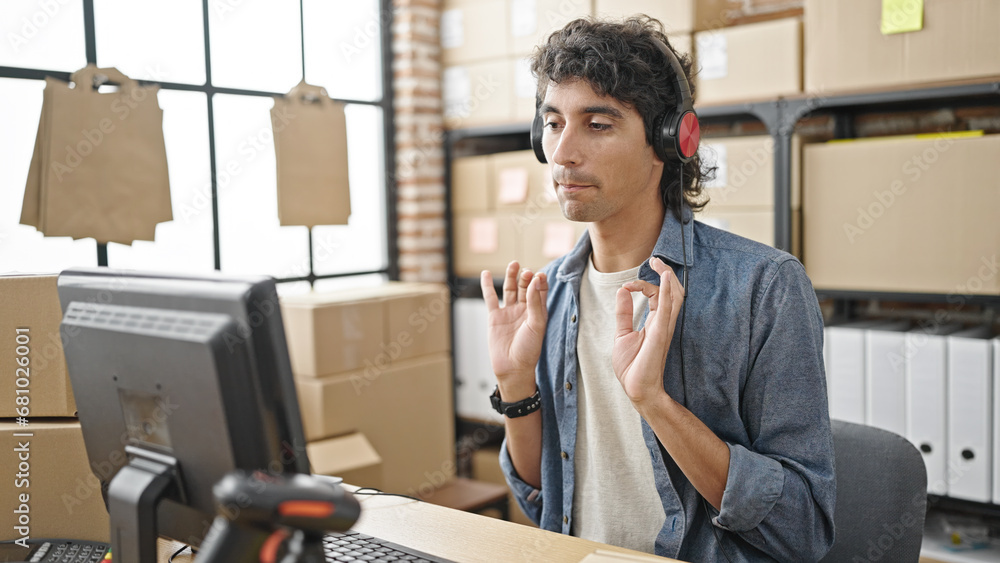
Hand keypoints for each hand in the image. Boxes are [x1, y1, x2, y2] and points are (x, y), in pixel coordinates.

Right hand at [481, 262, 547, 397]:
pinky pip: (491, 298)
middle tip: (525, 271)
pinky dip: (487, 286)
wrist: (512, 368)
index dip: (540, 281)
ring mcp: (509, 312)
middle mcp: (524, 310)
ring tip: (513, 264)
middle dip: (525, 277)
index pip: (540, 290)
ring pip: (509, 290)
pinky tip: (486, 274)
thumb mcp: (537, 325)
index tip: (540, 275)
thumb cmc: (529, 350)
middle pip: (524, 287)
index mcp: (538, 312)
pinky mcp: (494, 317)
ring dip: (511, 277)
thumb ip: (534, 302)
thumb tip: (534, 280)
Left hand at [612, 257, 684, 409]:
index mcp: (655, 322)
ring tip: (659, 263)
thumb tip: (622, 291)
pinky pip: (667, 309)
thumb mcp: (623, 334)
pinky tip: (664, 278)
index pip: (657, 295)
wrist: (636, 388)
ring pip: (674, 296)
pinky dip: (667, 292)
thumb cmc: (632, 366)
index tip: (627, 286)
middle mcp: (663, 322)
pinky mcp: (660, 334)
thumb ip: (624, 313)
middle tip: (656, 259)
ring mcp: (664, 327)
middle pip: (672, 291)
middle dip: (665, 273)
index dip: (644, 284)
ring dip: (667, 278)